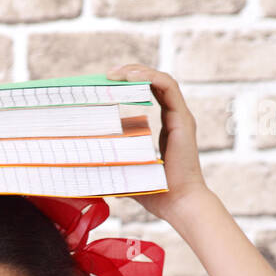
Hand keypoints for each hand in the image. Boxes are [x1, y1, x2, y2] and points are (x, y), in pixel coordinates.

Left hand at [106, 64, 207, 220]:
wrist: (180, 204)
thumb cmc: (158, 194)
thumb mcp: (130, 172)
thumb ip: (117, 163)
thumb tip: (92, 165)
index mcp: (166, 128)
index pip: (150, 95)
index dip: (131, 85)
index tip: (109, 84)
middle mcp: (175, 118)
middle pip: (155, 83)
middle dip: (132, 73)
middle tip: (108, 75)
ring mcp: (180, 117)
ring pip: (162, 80)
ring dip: (138, 71)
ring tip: (116, 73)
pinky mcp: (183, 119)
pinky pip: (168, 86)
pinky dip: (150, 77)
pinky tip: (132, 76)